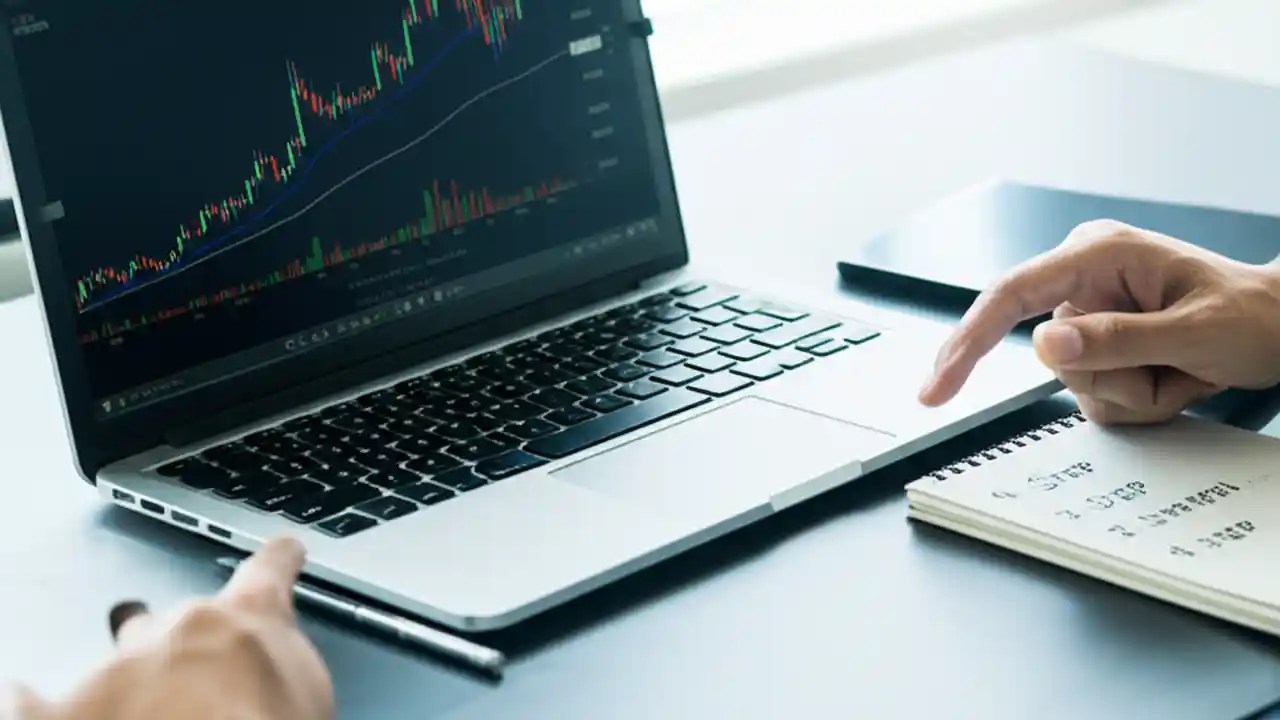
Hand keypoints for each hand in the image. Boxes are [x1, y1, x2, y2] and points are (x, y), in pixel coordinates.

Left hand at [3, 537, 333, 719]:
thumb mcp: (309, 698)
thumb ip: (289, 672)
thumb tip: (282, 688)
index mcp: (252, 618)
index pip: (270, 573)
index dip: (277, 562)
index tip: (283, 548)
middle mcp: (181, 627)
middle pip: (179, 621)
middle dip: (182, 648)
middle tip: (193, 688)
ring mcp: (121, 664)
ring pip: (118, 659)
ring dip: (129, 683)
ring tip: (140, 712)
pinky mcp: (61, 708)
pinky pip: (31, 702)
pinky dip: (34, 705)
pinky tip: (33, 703)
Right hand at [918, 219, 1279, 423]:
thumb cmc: (1253, 316)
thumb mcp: (1193, 331)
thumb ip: (1117, 340)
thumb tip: (1043, 345)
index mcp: (1097, 253)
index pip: (1010, 296)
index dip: (967, 342)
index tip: (937, 387)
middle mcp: (1083, 280)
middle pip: (1053, 359)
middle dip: (1114, 381)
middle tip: (1174, 371)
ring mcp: (1089, 316)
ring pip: (1074, 384)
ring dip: (1132, 395)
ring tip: (1181, 372)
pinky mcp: (1098, 345)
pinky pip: (1093, 396)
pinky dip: (1136, 402)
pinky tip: (1172, 378)